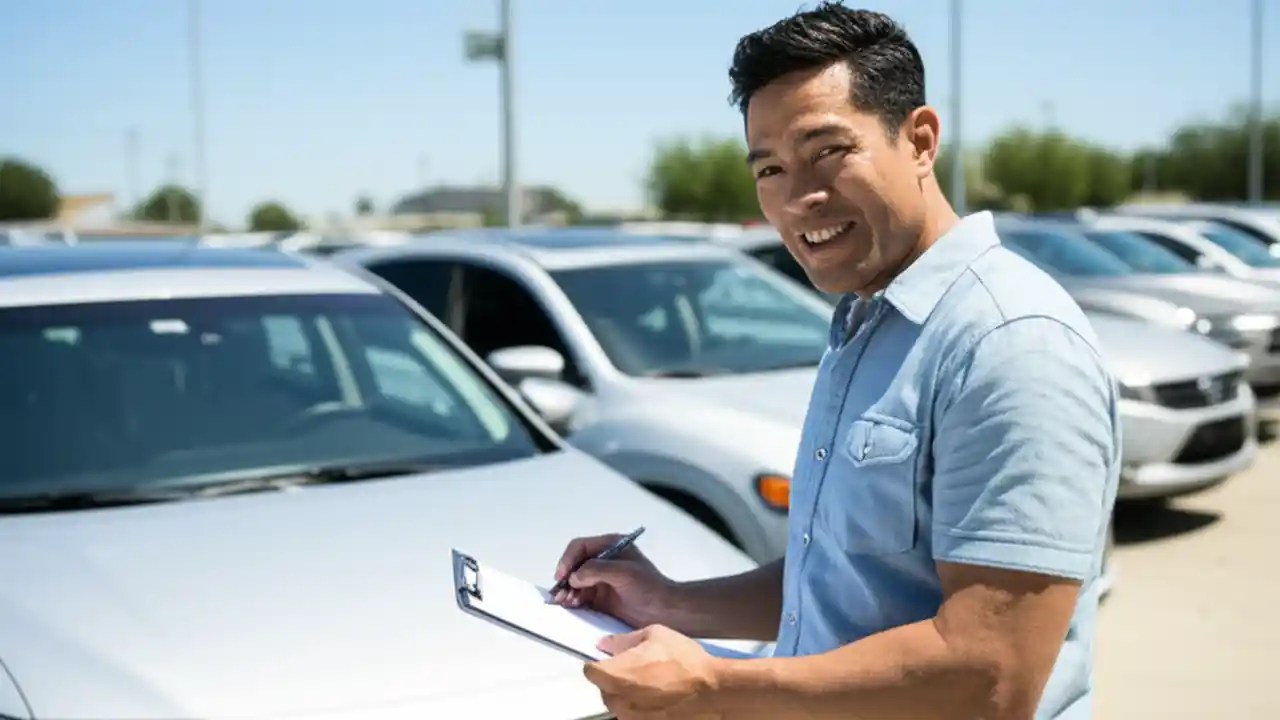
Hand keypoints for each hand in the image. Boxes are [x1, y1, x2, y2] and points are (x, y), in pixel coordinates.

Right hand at [552, 532, 677, 628]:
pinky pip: (581, 595)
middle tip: (560, 594)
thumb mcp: (622, 573)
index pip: (580, 547)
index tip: (562, 576)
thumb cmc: (648, 587)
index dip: (568, 560)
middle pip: (575, 564)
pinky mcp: (602, 597)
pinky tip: (572, 605)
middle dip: (565, 577)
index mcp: (611, 545)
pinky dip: (574, 600)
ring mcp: (602, 579)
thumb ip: (595, 571)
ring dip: (568, 590)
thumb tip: (573, 577)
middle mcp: (604, 560)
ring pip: (575, 581)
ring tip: (565, 602)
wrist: (665, 611)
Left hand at [584, 625, 724, 719]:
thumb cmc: (682, 659)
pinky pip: (635, 715)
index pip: (589, 671)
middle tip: (637, 669)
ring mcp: (630, 718)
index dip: (599, 662)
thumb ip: (624, 640)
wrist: (712, 691)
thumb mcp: (655, 635)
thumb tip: (604, 644)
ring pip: (619, 705)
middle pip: (604, 689)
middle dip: (614, 680)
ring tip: (651, 685)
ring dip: (628, 695)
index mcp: (614, 675)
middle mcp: (617, 701)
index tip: (613, 658)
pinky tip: (659, 698)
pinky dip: (642, 707)